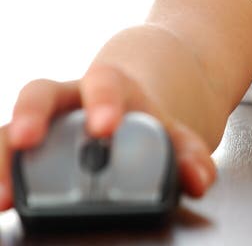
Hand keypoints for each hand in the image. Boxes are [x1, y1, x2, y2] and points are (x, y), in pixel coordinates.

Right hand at [0, 63, 215, 210]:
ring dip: (2, 160)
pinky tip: (2, 203)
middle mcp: (68, 100)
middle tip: (26, 141)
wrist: (131, 117)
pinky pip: (5, 159)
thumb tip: (197, 180)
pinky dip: (1, 177)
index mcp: (110, 87)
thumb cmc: (148, 126)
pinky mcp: (24, 152)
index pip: (104, 82)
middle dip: (30, 115)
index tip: (104, 127)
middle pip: (41, 94)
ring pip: (9, 129)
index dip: (103, 101)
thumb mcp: (174, 135)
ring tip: (3, 197)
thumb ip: (190, 155)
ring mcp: (42, 125)